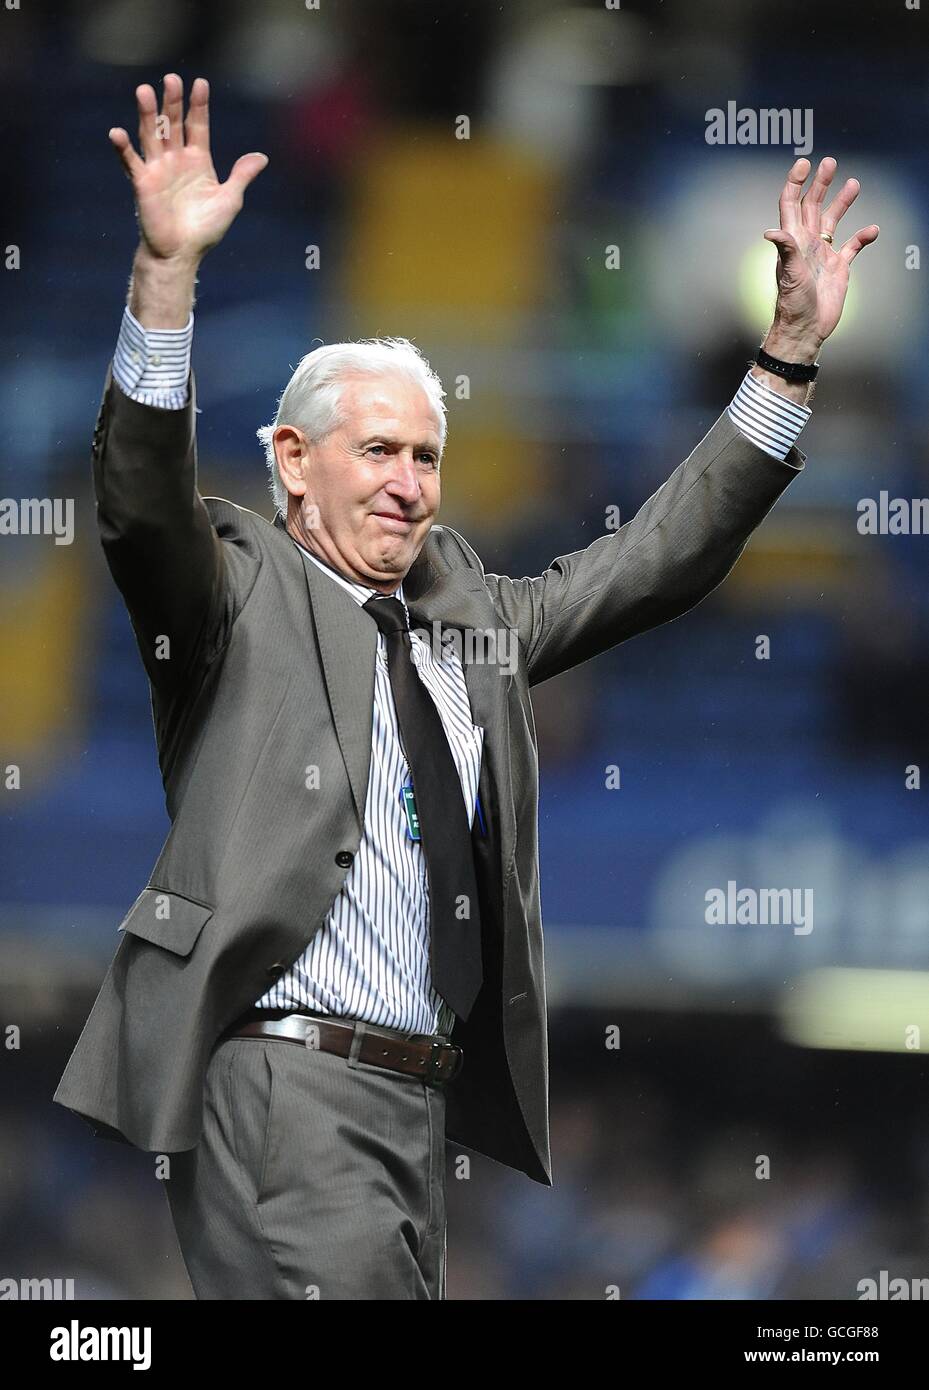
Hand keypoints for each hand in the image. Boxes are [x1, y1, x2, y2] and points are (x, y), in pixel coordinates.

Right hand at [109, 73, 267, 264]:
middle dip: (172, 102)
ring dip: (148, 114)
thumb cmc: (205, 229)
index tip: (200, 83)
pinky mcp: (143, 183)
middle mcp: (176, 159)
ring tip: (144, 91)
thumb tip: (262, 157)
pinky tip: (117, 132)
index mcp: (198, 160)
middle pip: (173, 123)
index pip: (197, 125)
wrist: (182, 254)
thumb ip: (242, 176)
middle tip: (171, 79)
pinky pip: (131, 162)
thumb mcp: (230, 200)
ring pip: (152, 134)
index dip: (198, 105)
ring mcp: (158, 169)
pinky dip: (123, 148)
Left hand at [762, 156, 878, 359]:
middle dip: (820, 184)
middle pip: (813, 206)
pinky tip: (872, 230)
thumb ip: (786, 249)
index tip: (804, 164)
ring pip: (833, 221)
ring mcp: (823, 254)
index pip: (791, 205)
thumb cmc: (793, 304)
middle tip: (830, 163)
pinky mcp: (838, 267)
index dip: (795, 183)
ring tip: (854, 183)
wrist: (806, 328)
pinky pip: (852, 247)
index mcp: (794, 240)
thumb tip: (771, 232)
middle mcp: (807, 243)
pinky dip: (863, 237)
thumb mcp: (789, 274)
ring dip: (842, 203)